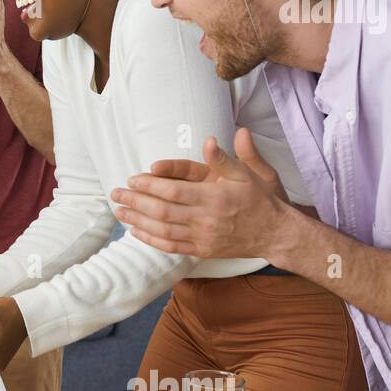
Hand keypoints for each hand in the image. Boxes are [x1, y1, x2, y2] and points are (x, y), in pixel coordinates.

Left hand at [110, 128, 290, 258]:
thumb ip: (225, 158)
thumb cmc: (259, 199)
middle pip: (162, 211)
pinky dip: (151, 240)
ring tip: (119, 212)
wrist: (275, 233)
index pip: (174, 191)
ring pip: (163, 230)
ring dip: (138, 221)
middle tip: (115, 194)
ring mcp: (203, 237)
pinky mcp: (202, 250)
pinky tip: (136, 232)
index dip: (150, 186)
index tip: (132, 179)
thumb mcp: (247, 173)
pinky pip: (171, 246)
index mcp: (214, 197)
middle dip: (135, 202)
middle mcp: (206, 219)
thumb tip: (209, 139)